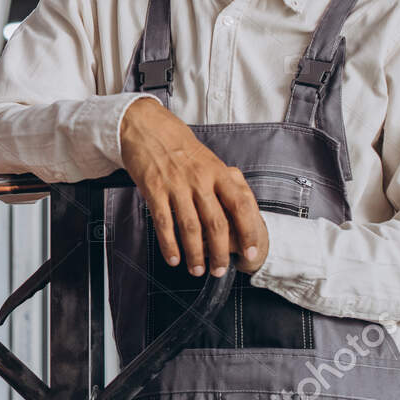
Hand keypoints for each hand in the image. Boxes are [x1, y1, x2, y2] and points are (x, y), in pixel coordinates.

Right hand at [119, 96, 267, 276]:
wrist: (148, 128)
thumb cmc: (180, 147)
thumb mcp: (210, 161)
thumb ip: (222, 186)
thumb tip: (237, 215)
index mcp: (219, 172)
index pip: (241, 205)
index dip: (248, 231)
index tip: (251, 252)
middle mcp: (200, 180)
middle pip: (216, 223)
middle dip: (220, 252)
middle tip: (220, 270)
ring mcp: (176, 185)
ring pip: (190, 227)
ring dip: (195, 254)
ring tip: (197, 271)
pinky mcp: (154, 189)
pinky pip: (164, 222)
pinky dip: (169, 244)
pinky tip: (174, 258)